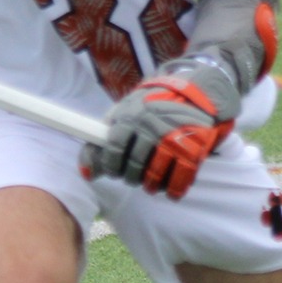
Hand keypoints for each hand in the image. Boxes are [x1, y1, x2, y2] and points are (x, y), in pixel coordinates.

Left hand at [79, 58, 240, 197]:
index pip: (113, 147)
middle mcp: (151, 124)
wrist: (194, 91)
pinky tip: (170, 191)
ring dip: (151, 185)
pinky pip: (180, 177)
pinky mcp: (194, 146)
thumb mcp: (124, 113)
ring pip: (155, 175)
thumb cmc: (151, 106)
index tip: (114, 171)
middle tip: (134, 178)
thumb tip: (87, 173)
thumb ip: (102, 141)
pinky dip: (173, 189)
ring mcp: (173, 135)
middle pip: (134, 165)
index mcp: (131, 114)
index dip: (111, 165)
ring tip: (151, 184)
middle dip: (132, 177)